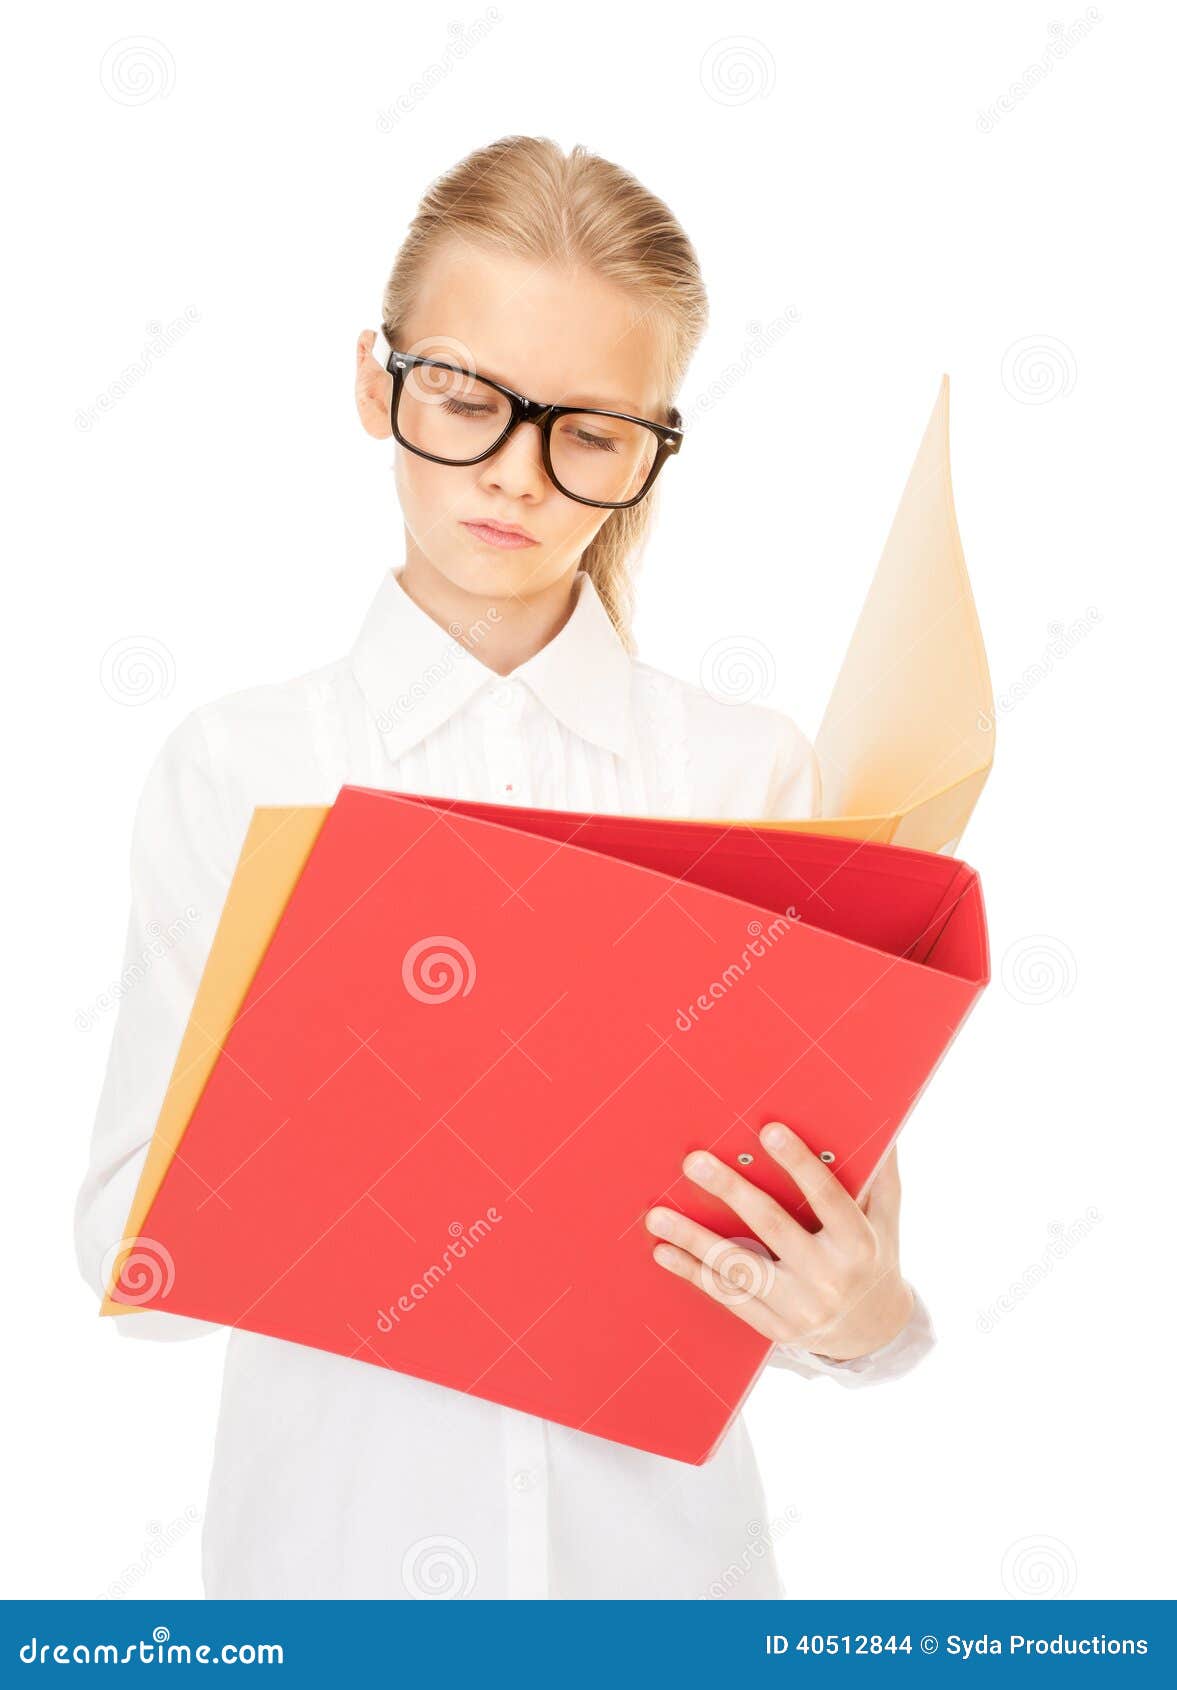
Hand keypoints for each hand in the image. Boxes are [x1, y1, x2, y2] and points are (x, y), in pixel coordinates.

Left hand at [643, 1122, 913, 1361]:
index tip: (767, 1130)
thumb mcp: (886, 1218)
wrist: (875, 1334)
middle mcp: (829, 1278)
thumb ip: (879, 1174)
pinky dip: (694, 1273)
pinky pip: (729, 1296)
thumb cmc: (875, 1256)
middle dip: (730, 1191)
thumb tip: (880, 1124)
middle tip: (693, 1162)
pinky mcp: (776, 1328)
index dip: (798, 1163)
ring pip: (739, 1267)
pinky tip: (665, 1252)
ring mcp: (800, 1308)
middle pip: (772, 1227)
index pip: (826, 1197)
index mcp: (859, 1244)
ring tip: (657, 1216)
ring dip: (694, 1239)